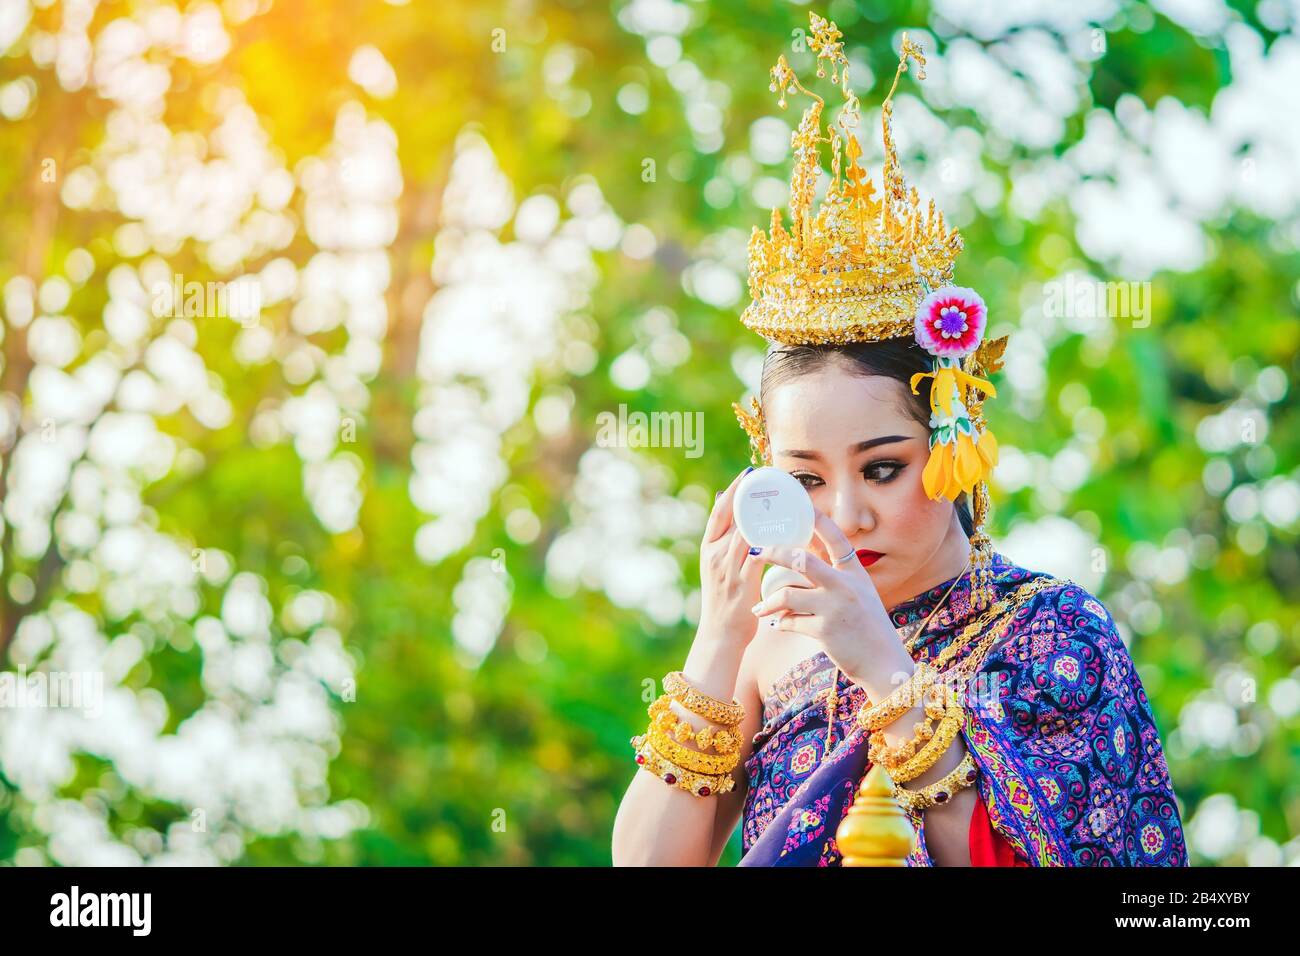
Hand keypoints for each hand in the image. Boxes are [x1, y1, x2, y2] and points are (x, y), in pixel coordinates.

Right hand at [695, 466, 764, 650]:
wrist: (720, 635)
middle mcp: (715, 555)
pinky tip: (787, 531)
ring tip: (781, 497)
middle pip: (732, 516)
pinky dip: (772, 542)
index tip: (748, 473)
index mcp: (708, 549)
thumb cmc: (725, 602)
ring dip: (763, 513)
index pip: (719, 512)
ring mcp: (727, 569)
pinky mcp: (743, 583)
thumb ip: (725, 545)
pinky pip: (759, 556)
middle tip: (767, 476)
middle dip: (749, 494)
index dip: (732, 490)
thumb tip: (734, 518)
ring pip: (745, 532)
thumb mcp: (718, 569)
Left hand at [749, 509, 907, 685]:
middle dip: (774, 553)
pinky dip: (780, 622)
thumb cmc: (868, 627)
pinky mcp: (825, 631)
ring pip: (787, 594)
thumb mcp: (860, 594)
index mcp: (854, 573)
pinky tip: (776, 623)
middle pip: (801, 560)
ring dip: (768, 601)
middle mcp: (845, 586)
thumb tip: (804, 560)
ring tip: (759, 606)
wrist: (883, 663)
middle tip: (756, 551)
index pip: (835, 538)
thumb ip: (837, 577)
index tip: (800, 505)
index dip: (818, 519)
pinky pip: (790, 622)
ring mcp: (835, 608)